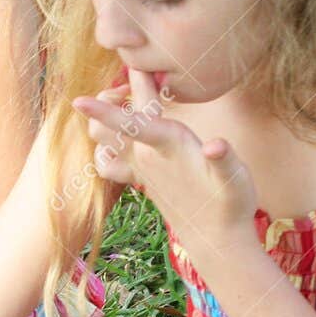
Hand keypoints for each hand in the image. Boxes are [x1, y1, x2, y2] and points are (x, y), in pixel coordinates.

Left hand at [73, 68, 258, 258]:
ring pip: (103, 138)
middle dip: (113, 96)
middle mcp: (145, 155)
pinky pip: (108, 161)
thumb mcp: (236, 177)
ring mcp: (139, 168)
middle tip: (136, 78)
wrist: (217, 237)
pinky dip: (105, 147)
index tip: (80, 95)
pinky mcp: (139, 179)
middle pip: (111, 121)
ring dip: (105, 118)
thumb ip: (223, 158)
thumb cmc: (231, 202)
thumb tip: (215, 146)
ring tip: (126, 101)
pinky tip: (119, 141)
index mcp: (166, 145)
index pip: (133, 118)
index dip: (109, 104)